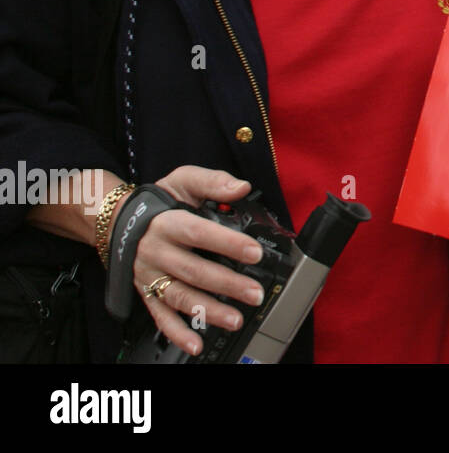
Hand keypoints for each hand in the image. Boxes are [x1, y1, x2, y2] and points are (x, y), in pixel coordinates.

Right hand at [124, 166, 265, 357]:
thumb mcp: (184, 181)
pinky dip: (177, 333)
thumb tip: (241, 187)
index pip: (200, 233)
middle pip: (193, 270)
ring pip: (179, 297)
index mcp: (167, 223)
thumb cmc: (158, 201)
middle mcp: (157, 252)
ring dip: (207, 312)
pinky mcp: (146, 293)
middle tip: (254, 293)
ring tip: (235, 319)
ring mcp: (151, 275)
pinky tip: (195, 344)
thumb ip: (213, 182)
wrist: (118, 219)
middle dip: (226, 284)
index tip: (254, 252)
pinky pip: (160, 316)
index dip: (227, 243)